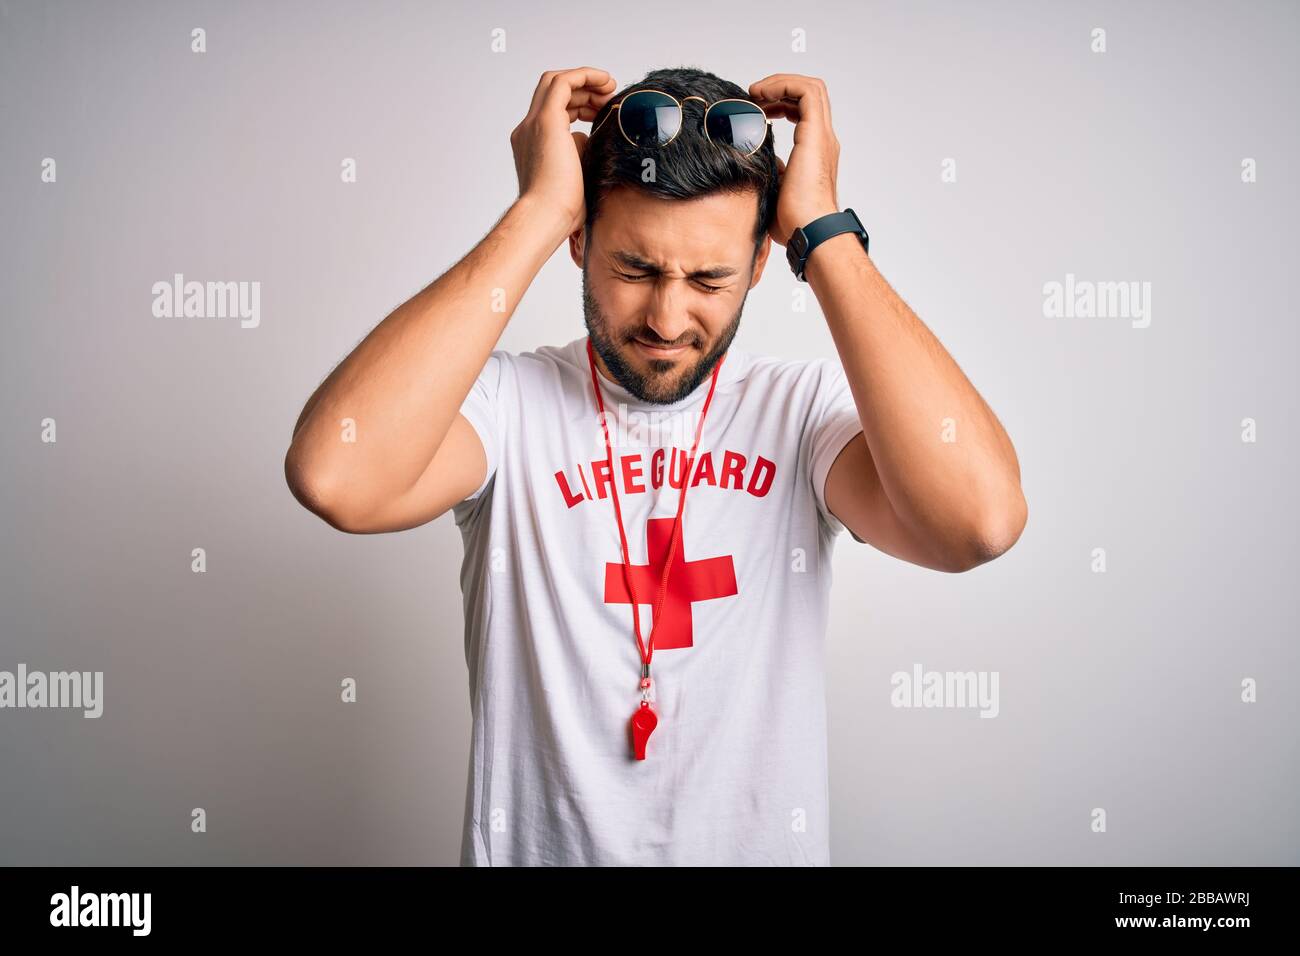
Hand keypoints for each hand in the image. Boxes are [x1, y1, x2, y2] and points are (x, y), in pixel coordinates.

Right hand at [510, 67, 618, 235]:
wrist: (546, 217)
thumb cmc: (562, 210)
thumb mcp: (576, 177)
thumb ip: (579, 155)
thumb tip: (588, 139)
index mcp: (532, 145)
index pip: (554, 111)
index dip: (580, 105)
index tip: (601, 112)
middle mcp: (528, 130)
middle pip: (553, 93)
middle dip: (584, 91)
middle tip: (609, 98)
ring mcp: (533, 124)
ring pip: (556, 83)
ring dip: (586, 82)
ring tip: (610, 89)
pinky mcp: (546, 120)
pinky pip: (564, 82)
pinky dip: (585, 75)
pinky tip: (606, 81)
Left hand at [748, 74, 840, 246]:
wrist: (810, 232)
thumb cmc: (794, 222)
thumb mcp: (775, 190)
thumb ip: (773, 171)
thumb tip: (762, 159)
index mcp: (815, 151)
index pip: (805, 111)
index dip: (781, 103)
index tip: (757, 110)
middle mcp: (823, 140)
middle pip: (810, 95)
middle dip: (780, 88)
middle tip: (754, 97)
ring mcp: (821, 136)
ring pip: (811, 88)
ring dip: (781, 83)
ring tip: (756, 93)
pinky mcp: (815, 135)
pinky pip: (805, 93)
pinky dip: (782, 86)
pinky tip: (760, 95)